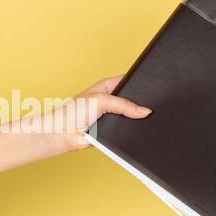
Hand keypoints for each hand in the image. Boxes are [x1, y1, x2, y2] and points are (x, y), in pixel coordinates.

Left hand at [3, 75, 151, 155]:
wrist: (63, 135)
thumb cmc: (72, 113)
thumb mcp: (101, 101)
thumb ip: (124, 104)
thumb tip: (144, 111)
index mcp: (107, 86)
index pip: (129, 81)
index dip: (141, 83)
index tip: (152, 87)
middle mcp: (111, 100)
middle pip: (133, 100)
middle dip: (140, 104)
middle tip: (146, 107)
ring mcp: (113, 116)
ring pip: (131, 117)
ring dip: (134, 119)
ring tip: (136, 119)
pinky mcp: (113, 131)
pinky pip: (127, 130)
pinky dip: (130, 131)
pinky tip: (132, 130)